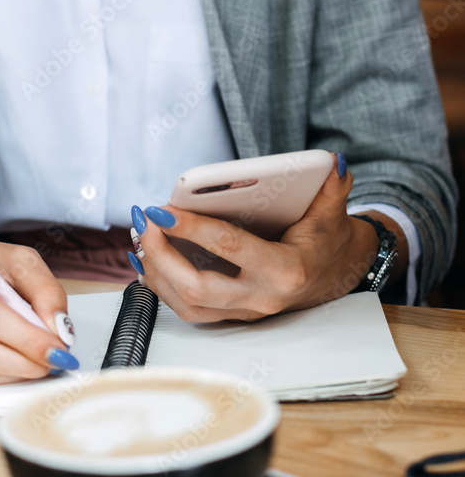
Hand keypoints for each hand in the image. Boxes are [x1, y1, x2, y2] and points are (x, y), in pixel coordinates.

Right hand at [0, 239, 77, 385]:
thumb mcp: (19, 260)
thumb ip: (44, 290)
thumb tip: (58, 329)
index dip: (25, 336)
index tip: (57, 346)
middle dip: (22, 359)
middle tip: (54, 359)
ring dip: (14, 371)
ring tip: (42, 362)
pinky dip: (3, 374)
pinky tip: (20, 362)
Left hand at [129, 155, 382, 321]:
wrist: (335, 273)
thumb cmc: (328, 240)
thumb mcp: (332, 212)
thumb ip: (333, 187)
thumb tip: (332, 161)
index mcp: (284, 270)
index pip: (229, 248)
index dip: (192, 228)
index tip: (162, 210)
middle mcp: (261, 297)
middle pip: (196, 288)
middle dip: (162, 256)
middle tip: (145, 223)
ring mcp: (244, 312)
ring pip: (186, 305)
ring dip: (156, 273)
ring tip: (140, 239)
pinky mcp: (232, 316)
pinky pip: (189, 309)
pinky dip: (163, 286)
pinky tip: (148, 261)